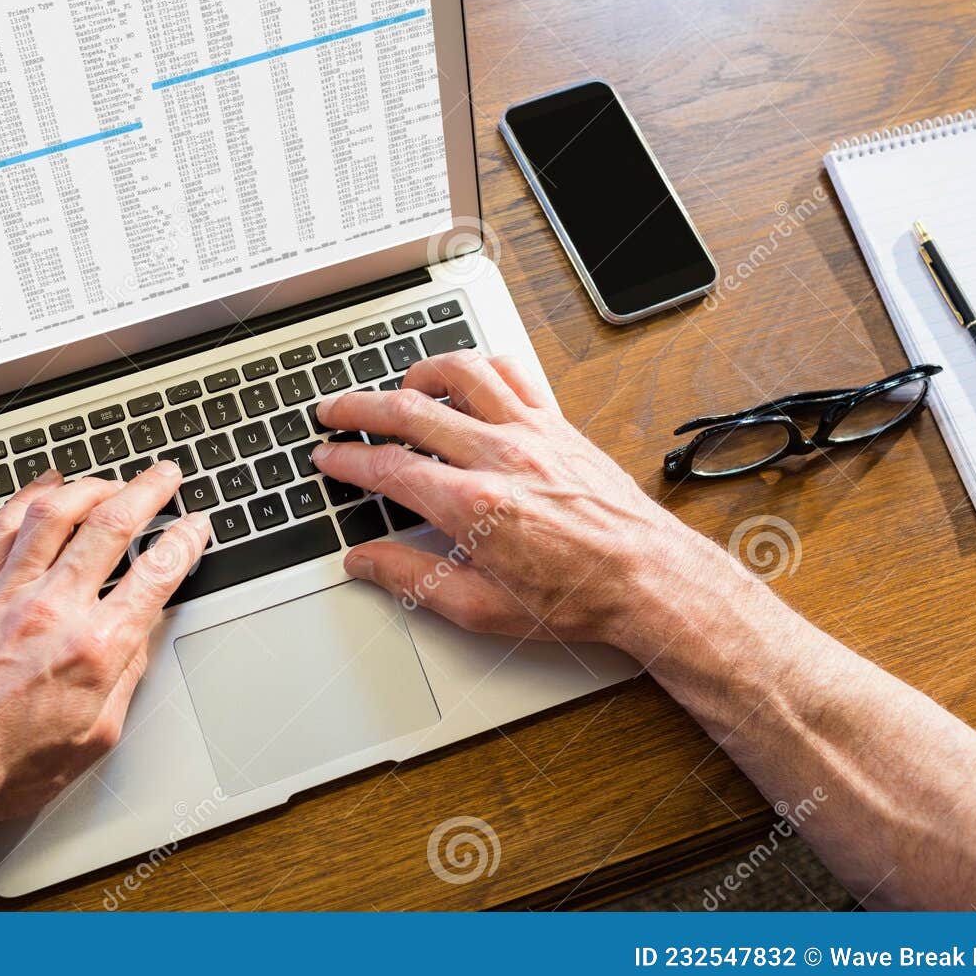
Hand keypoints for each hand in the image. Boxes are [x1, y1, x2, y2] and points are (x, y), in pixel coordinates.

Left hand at [0, 463, 209, 847]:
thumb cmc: (8, 766)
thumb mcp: (97, 735)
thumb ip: (126, 676)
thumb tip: (140, 634)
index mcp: (94, 649)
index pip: (156, 574)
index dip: (185, 541)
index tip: (195, 526)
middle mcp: (52, 610)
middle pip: (112, 524)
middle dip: (149, 491)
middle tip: (165, 475)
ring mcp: (7, 593)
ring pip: (56, 511)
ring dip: (92, 485)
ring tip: (112, 480)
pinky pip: (3, 524)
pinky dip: (29, 495)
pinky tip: (46, 484)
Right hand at [311, 352, 760, 652]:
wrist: (647, 581)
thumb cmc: (575, 598)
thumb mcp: (480, 608)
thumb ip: (412, 580)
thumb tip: (365, 563)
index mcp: (474, 505)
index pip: (388, 468)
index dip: (347, 459)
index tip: (328, 457)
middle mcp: (500, 457)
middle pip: (410, 410)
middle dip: (359, 407)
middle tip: (334, 410)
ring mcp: (532, 433)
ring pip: (460, 374)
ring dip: (419, 373)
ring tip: (398, 387)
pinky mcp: (559, 424)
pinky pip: (512, 373)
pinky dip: (480, 368)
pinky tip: (466, 381)